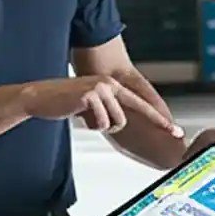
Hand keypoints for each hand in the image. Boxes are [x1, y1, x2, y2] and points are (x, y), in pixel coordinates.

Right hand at [21, 76, 181, 135]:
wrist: (39, 96)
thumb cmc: (63, 102)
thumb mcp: (89, 104)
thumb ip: (107, 109)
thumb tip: (117, 123)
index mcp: (111, 85)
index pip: (140, 105)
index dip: (158, 119)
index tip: (175, 131)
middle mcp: (109, 84)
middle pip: (122, 120)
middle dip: (106, 125)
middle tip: (86, 117)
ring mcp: (101, 88)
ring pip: (113, 123)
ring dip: (96, 124)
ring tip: (80, 113)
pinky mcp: (91, 96)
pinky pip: (100, 123)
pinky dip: (87, 123)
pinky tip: (75, 112)